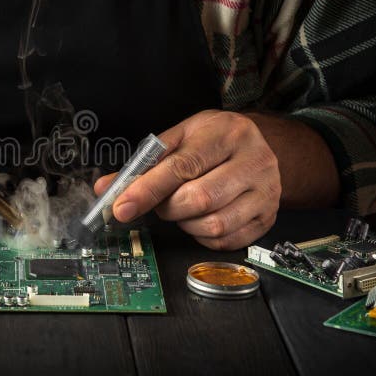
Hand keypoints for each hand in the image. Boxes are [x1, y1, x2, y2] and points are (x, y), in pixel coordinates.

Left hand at [95, 110, 280, 249]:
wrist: (261, 145)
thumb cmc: (214, 139)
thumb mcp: (181, 137)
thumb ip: (144, 163)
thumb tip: (107, 188)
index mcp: (226, 134)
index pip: (181, 166)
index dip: (147, 190)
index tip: (121, 207)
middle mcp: (253, 161)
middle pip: (198, 199)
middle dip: (167, 207)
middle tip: (162, 201)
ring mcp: (266, 192)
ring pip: (213, 224)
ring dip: (184, 223)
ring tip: (182, 207)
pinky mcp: (268, 218)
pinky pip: (226, 241)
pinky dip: (202, 235)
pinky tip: (200, 219)